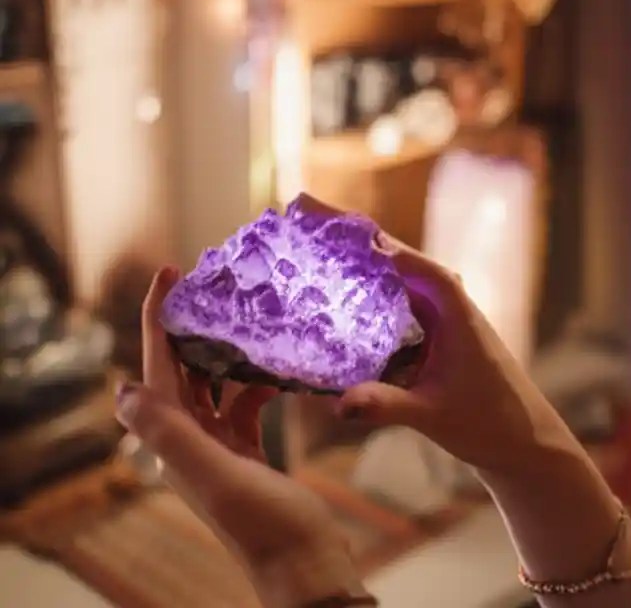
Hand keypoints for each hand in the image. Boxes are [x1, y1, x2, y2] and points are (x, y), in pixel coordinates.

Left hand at [115, 268, 370, 607]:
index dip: (157, 320)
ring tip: (245, 317)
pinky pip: (243, 408)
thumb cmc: (265, 524)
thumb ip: (170, 434)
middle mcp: (190, 443)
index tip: (169, 272)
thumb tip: (122, 390)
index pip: (156, 370)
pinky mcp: (248, 456)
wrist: (304, 563)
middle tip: (210, 283)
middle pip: (179, 372)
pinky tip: (278, 371)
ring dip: (222, 352)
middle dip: (187, 327)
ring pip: (212, 386)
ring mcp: (219, 450)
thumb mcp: (215, 475)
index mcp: (176, 442)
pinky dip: (255, 384)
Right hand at [284, 194, 568, 477]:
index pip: (413, 263)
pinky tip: (331, 292)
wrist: (523, 443)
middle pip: (396, 260)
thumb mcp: (433, 415)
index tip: (328, 217)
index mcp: (457, 313)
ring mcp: (442, 320)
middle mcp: (449, 307)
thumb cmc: (491, 423)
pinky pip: (394, 306)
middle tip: (302, 208)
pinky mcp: (434, 337)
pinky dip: (364, 294)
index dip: (371, 238)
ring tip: (307, 238)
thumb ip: (386, 406)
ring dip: (355, 261)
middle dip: (351, 236)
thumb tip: (340, 405)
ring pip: (393, 280)